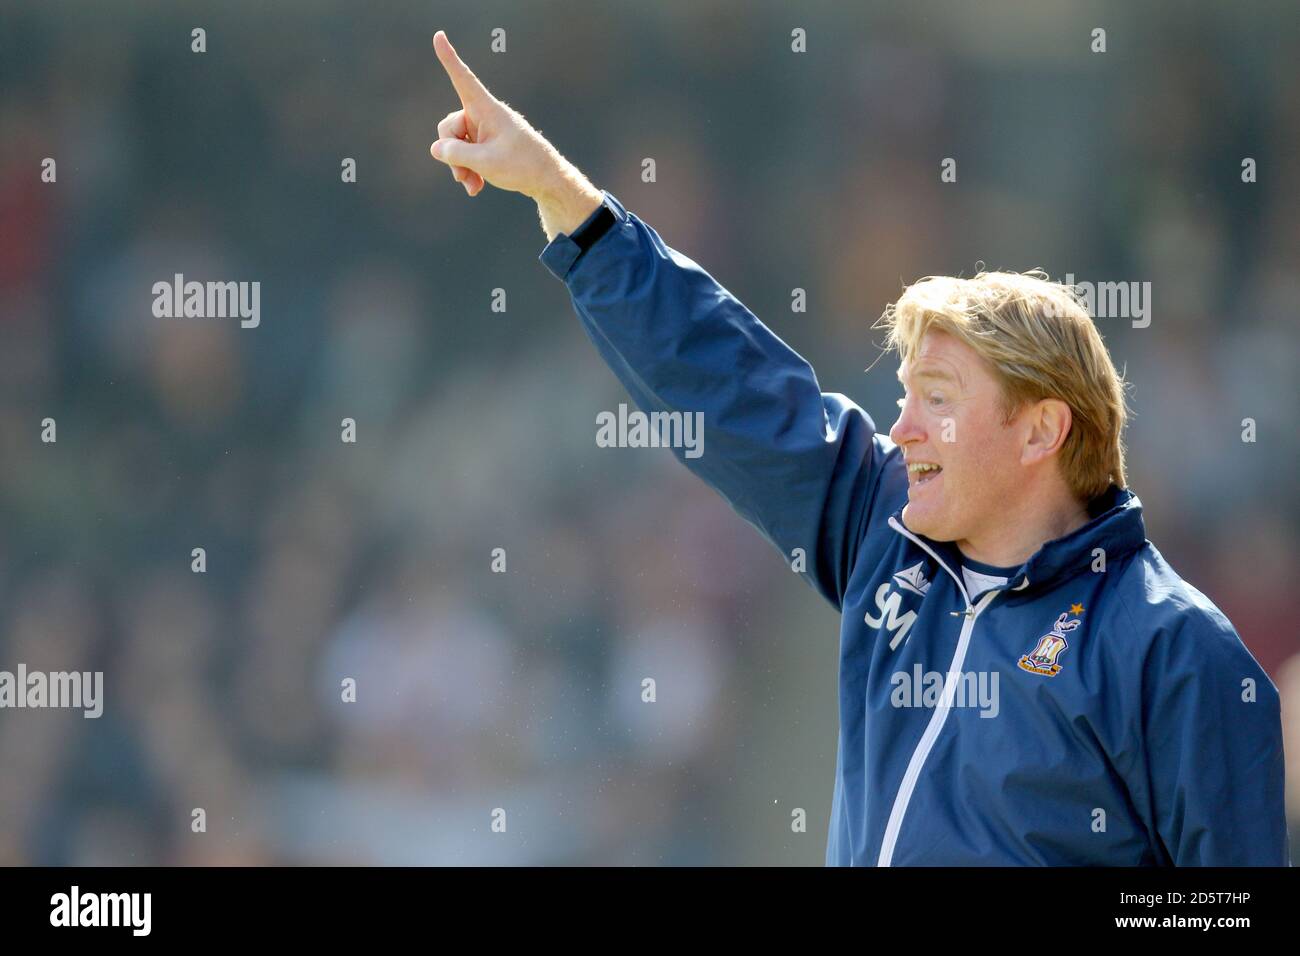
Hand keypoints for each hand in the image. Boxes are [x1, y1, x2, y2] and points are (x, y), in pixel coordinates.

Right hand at [430, 30, 561, 198]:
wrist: (546, 180)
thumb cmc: (522, 166)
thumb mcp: (486, 162)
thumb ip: (456, 154)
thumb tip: (436, 148)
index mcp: (487, 109)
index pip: (464, 79)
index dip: (449, 59)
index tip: (439, 35)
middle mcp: (483, 115)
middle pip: (449, 127)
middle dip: (451, 153)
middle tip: (462, 175)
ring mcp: (484, 130)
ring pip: (456, 144)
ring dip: (460, 166)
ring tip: (472, 185)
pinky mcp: (486, 144)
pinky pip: (466, 153)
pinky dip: (468, 170)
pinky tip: (476, 187)